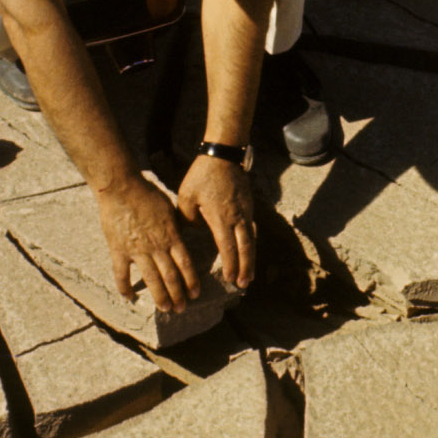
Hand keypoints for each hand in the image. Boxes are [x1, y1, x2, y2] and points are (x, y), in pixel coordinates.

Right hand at [95, 180, 200, 312]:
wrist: (121, 187)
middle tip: (181, 309)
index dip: (191, 281)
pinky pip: (122, 274)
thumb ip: (176, 226)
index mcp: (171, 236)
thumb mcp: (169, 209)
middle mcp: (156, 246)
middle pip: (170, 276)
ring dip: (160, 297)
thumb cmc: (147, 194)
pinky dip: (125, 288)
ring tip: (165, 309)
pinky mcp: (118, 250)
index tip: (195, 294)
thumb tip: (185, 235)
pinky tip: (130, 298)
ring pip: (151, 279)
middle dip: (178, 295)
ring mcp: (137, 250)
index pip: (185, 264)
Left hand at [177, 153, 255, 289]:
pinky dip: (251, 244)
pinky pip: (251, 229)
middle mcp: (237, 217)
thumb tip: (194, 229)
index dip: (230, 264)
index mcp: (220, 217)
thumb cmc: (202, 174)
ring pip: (251, 240)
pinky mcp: (248, 205)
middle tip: (243, 284)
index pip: (227, 247)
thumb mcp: (186, 196)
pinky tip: (248, 252)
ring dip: (250, 259)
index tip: (229, 279)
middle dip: (245, 268)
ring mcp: (245, 211)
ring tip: (248, 275)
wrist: (223, 153)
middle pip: (245, 248)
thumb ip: (188, 217)